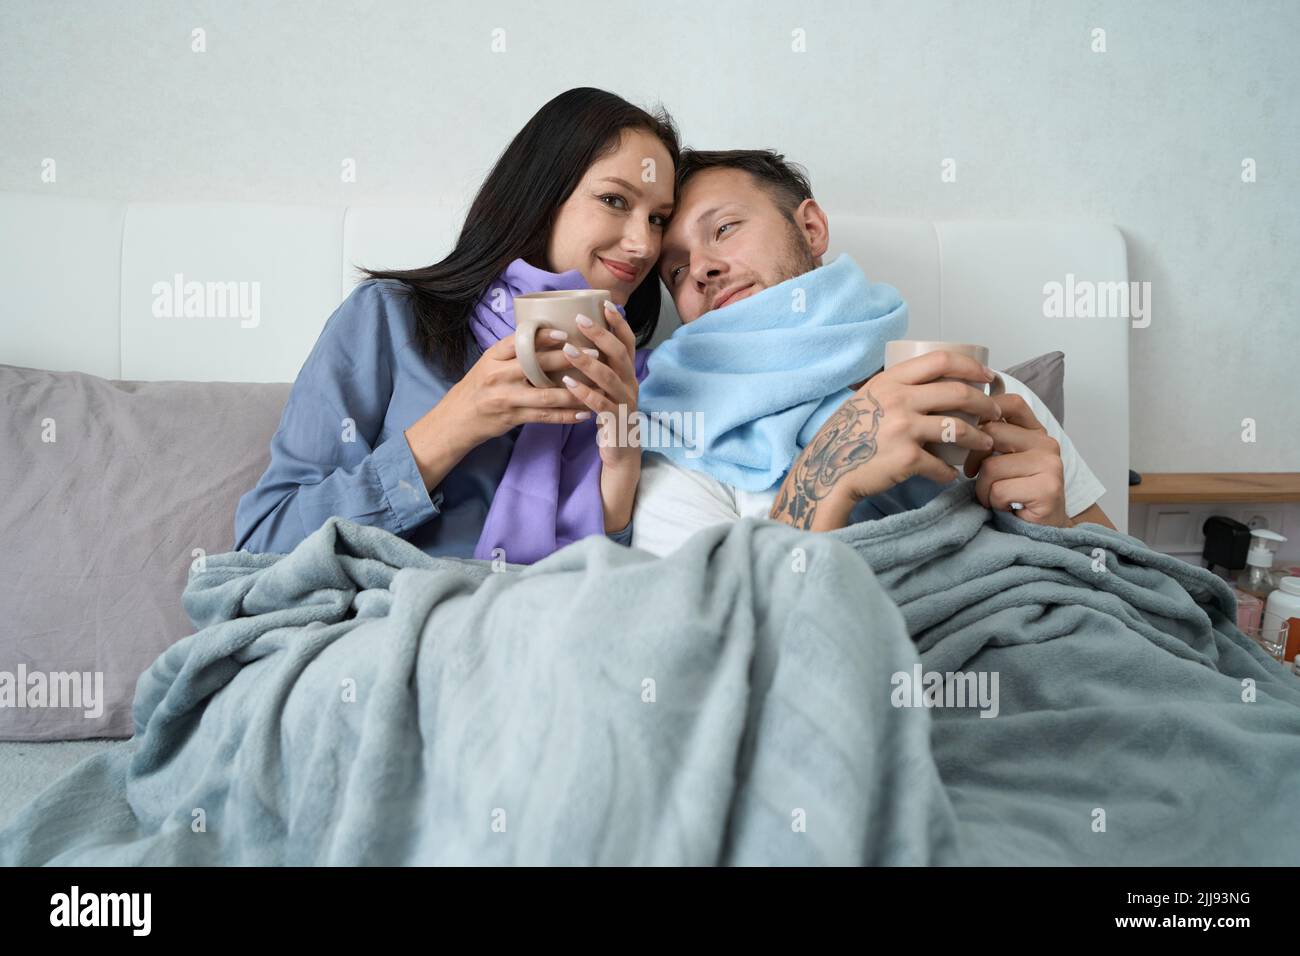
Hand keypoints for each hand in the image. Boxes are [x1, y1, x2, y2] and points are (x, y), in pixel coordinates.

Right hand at [447, 327, 592, 445]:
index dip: (542, 336)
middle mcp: (499, 375)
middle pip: (538, 365)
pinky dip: (566, 415)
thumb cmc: (478, 387)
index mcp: (493, 357)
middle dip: (569, 359)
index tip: (565, 333)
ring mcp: (507, 398)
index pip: (518, 341)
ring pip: (547, 394)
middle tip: (595, 353)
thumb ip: (512, 352)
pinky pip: (545, 416)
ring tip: (598, 386)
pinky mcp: (513, 417)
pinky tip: (584, 413)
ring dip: (575, 390)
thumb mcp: (488, 363)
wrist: (457, 419)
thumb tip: (544, 334)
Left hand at [558, 300, 641, 471]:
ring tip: (567, 350)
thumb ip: (600, 365)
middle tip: (579, 319)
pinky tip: (568, 384)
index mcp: (628, 373)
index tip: (604, 302)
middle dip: (600, 334)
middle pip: (619, 354)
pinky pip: (600, 404)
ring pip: (609, 378)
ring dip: (588, 362)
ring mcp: (625, 403)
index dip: (618, 322)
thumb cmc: (608, 413)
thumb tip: (577, 338)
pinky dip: (584, 393)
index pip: (628, 342)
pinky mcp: (616, 421)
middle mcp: (630, 384)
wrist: (621, 451)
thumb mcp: (608, 386)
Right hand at [770, 350, 1001, 529]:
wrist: (826, 470)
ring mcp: (903, 428)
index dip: (971, 367)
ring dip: (979, 438)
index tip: (987, 377)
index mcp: (890, 381)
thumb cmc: (846, 436)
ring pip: (958, 428)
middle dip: (985, 403)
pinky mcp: (906, 458)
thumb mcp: (865, 399)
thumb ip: (893, 389)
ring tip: (985, 443)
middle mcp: (898, 400)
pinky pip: (941, 465)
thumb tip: (927, 384)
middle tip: (994, 413)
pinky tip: (950, 475)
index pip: (941, 361)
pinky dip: (949, 472)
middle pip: (957, 393)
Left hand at [962, 392, 1069, 526]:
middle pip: (992, 433)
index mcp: (1036, 432)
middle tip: (976, 476)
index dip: (984, 412)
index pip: (1011, 403)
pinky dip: (992, 502)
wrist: (1038, 533)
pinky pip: (999, 489)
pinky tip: (1004, 508)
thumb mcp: (1001, 461)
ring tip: (995, 497)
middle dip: (974, 458)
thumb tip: (956, 419)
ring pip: (991, 465)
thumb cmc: (1013, 496)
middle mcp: (1047, 443)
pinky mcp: (1048, 488)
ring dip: (983, 488)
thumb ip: (990, 438)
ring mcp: (1050, 465)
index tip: (969, 434)